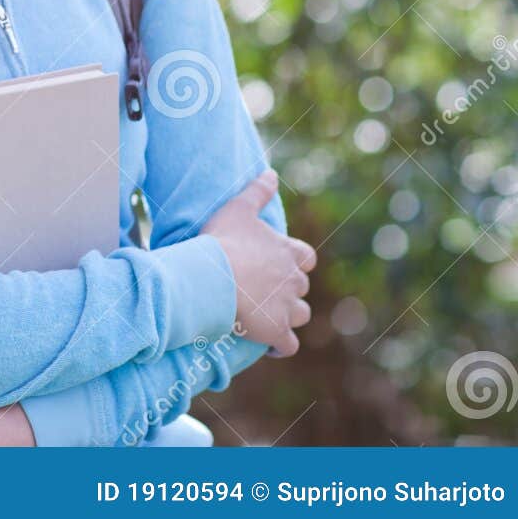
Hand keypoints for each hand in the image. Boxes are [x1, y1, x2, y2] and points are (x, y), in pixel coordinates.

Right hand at [201, 168, 315, 356]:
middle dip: (287, 289)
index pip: (306, 257)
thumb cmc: (222, 240)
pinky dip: (281, 345)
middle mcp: (293, 280)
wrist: (211, 277)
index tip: (278, 264)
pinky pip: (288, 345)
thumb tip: (272, 172)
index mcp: (288, 252)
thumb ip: (258, 191)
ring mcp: (287, 308)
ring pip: (300, 314)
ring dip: (287, 315)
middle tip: (262, 289)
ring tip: (266, 315)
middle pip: (301, 287)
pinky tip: (268, 345)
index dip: (294, 262)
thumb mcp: (238, 208)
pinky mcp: (277, 331)